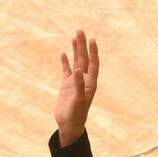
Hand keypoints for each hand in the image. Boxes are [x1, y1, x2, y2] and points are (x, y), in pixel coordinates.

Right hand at [55, 30, 98, 145]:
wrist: (69, 125)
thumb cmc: (76, 115)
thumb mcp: (78, 100)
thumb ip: (79, 85)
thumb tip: (78, 70)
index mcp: (90, 83)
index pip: (93, 64)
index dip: (93, 52)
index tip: (92, 39)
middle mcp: (84, 80)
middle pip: (84, 59)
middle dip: (82, 46)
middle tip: (80, 31)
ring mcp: (75, 82)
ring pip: (76, 62)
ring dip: (76, 50)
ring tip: (74, 37)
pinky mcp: (66, 85)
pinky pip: (66, 70)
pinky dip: (65, 62)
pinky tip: (64, 53)